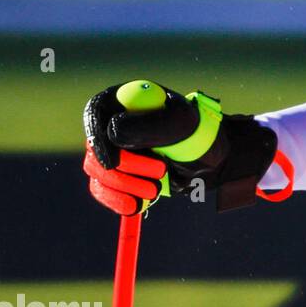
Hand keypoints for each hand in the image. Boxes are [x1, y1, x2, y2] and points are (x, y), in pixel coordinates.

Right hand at [83, 80, 279, 213]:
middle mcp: (113, 125)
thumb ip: (150, 124)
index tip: (110, 160)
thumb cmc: (199, 134)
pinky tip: (137, 204)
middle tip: (160, 172)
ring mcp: (113, 151)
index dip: (96, 136)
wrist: (210, 161)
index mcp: (125, 102)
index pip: (95, 112)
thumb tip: (112, 131)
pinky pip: (103, 190)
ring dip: (126, 185)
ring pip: (99, 172)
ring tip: (158, 187)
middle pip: (96, 147)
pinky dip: (118, 200)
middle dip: (124, 167)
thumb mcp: (182, 124)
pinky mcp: (117, 175)